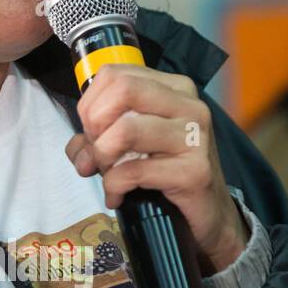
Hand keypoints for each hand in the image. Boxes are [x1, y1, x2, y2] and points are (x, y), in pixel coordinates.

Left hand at [64, 63, 248, 273]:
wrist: (209, 213)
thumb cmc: (166, 171)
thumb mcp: (129, 144)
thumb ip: (94, 138)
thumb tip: (78, 152)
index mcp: (173, 88)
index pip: (114, 74)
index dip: (90, 104)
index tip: (93, 131)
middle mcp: (188, 105)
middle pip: (122, 90)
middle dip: (95, 123)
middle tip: (98, 150)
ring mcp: (195, 137)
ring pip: (125, 130)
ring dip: (103, 157)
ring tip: (107, 174)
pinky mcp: (195, 171)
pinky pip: (133, 171)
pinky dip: (113, 186)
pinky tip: (117, 195)